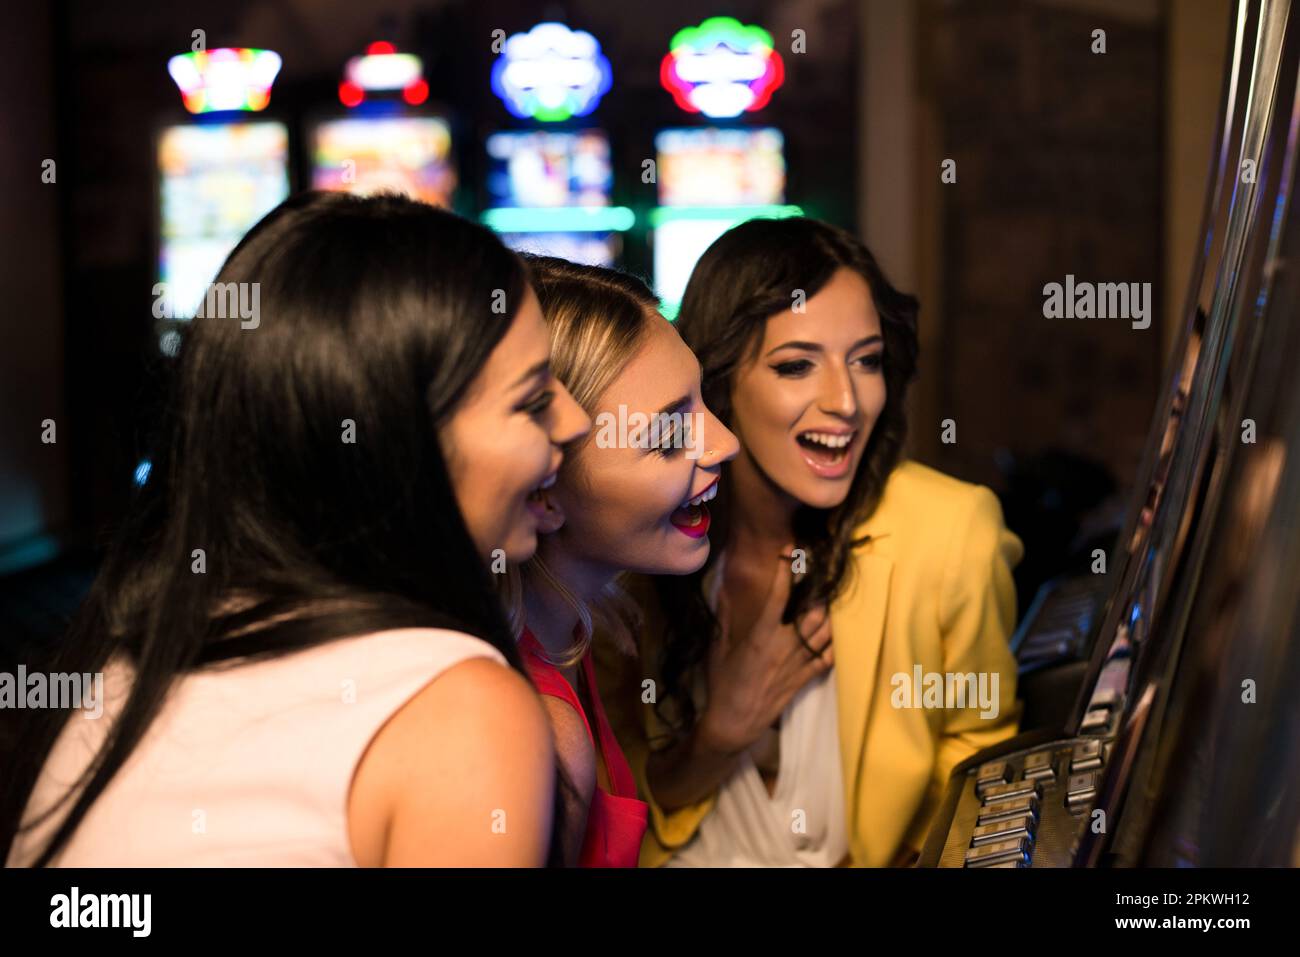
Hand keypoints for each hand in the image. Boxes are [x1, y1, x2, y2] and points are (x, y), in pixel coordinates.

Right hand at [699, 546, 832, 755]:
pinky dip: (835, 643)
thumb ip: (724, 617)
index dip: (785, 570)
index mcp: (761, 635)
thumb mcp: (717, 649)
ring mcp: (797, 663)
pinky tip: (838, 632)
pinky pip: (828, 657)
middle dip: (818, 591)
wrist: (734, 721)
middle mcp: (784, 646)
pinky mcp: (804, 678)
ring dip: (830, 613)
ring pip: (824, 632)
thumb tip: (722, 589)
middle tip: (820, 574)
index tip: (788, 551)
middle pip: (812, 612)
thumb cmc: (722, 684)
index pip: (778, 595)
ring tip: (831, 598)